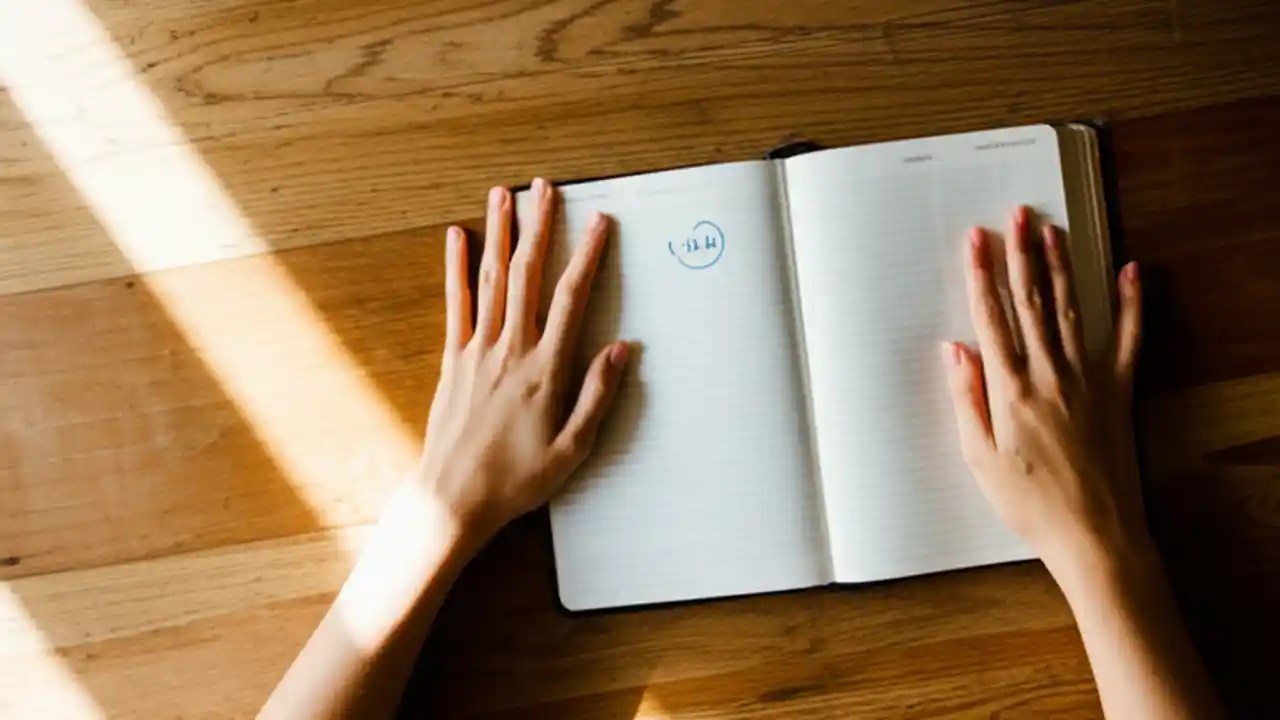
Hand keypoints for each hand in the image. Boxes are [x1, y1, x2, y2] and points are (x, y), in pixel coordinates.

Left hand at [417, 179, 628, 539]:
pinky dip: (456, 267)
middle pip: (527, 274)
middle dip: (539, 226)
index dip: (587, 255)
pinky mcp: (452, 360)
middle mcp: (510, 350)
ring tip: (504, 194)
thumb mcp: (572, 448)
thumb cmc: (516, 480)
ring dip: (499, 233)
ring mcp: (476, 351)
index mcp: (545, 370)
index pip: (571, 298)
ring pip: (491, 279)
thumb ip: (598, 395)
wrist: (453, 498)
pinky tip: (457, 237)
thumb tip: (621, 349)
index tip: (599, 222)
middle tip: (546, 187)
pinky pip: (455, 304)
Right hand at [942, 207, 1148, 577]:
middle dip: (1020, 255)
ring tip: (1051, 230)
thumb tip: (956, 350)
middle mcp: (1050, 376)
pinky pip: (1127, 340)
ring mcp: (1088, 381)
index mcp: (1010, 392)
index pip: (991, 319)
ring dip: (1060, 267)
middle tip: (1014, 217)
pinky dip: (1131, 304)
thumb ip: (968, 400)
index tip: (976, 240)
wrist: (1095, 534)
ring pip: (1069, 311)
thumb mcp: (980, 458)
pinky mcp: (1117, 393)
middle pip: (1030, 303)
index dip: (982, 275)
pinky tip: (1130, 273)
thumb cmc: (1031, 504)